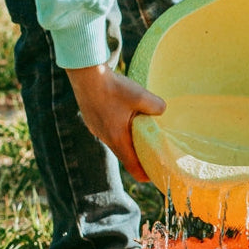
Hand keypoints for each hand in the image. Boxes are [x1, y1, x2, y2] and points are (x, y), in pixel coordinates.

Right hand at [66, 63, 164, 181]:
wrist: (85, 73)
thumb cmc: (112, 87)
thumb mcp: (140, 96)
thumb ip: (156, 106)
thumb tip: (163, 110)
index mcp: (117, 139)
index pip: (132, 167)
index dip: (145, 174)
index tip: (154, 175)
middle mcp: (105, 138)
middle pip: (125, 155)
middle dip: (139, 156)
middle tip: (153, 151)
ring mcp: (96, 129)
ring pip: (116, 141)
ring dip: (128, 140)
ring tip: (140, 130)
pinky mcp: (92, 119)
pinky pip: (108, 129)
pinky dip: (118, 128)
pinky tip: (123, 115)